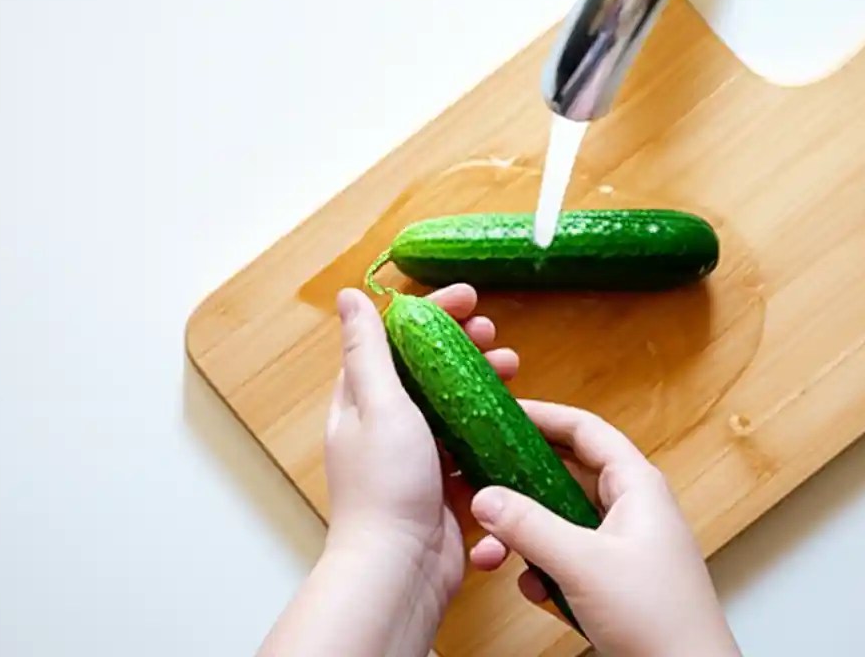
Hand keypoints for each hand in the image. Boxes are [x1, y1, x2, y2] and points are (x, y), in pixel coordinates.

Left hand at [319, 284, 517, 650]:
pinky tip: (516, 420)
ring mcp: (416, 456)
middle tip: (495, 334)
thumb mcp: (378, 405)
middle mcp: (385, 425)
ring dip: (482, 383)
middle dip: (463, 345)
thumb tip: (348, 297)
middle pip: (428, 370)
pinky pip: (470, 446)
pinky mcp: (443, 485)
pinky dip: (491, 428)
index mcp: (361, 401)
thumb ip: (368, 351)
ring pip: (453, 406)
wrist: (400, 568)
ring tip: (514, 370)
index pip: (394, 339)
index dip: (431, 312)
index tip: (471, 297)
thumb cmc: (385, 487)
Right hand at [468, 401, 739, 656]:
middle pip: (564, 474)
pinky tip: (534, 588)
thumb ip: (530, 527)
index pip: (585, 430)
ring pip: (560, 521)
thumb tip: (486, 497)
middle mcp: (631, 509)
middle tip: (480, 483)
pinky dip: (544, 569)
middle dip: (520, 486)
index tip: (501, 414)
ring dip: (526, 536)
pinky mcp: (612, 580)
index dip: (543, 416)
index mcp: (637, 486)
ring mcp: (621, 545)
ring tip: (495, 553)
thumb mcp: (584, 565)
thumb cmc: (660, 620)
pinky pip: (566, 559)